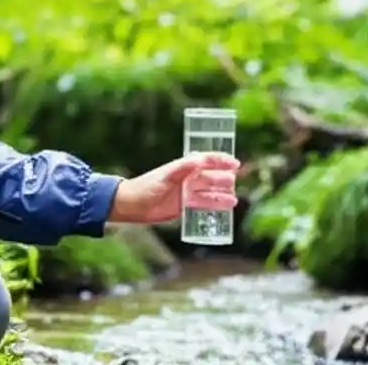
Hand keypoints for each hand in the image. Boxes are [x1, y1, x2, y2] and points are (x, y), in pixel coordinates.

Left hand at [108, 152, 240, 223]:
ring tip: (234, 198)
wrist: (132, 205)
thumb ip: (182, 168)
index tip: (235, 163)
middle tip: (235, 181)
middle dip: (224, 177)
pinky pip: (203, 204)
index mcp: (183, 167)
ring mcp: (186, 191)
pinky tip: (224, 208)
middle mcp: (187, 178)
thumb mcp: (165, 176)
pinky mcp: (184, 205)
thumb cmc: (146, 187)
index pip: (206, 160)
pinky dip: (214, 205)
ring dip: (221, 194)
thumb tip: (199, 160)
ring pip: (209, 191)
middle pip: (210, 176)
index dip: (221, 160)